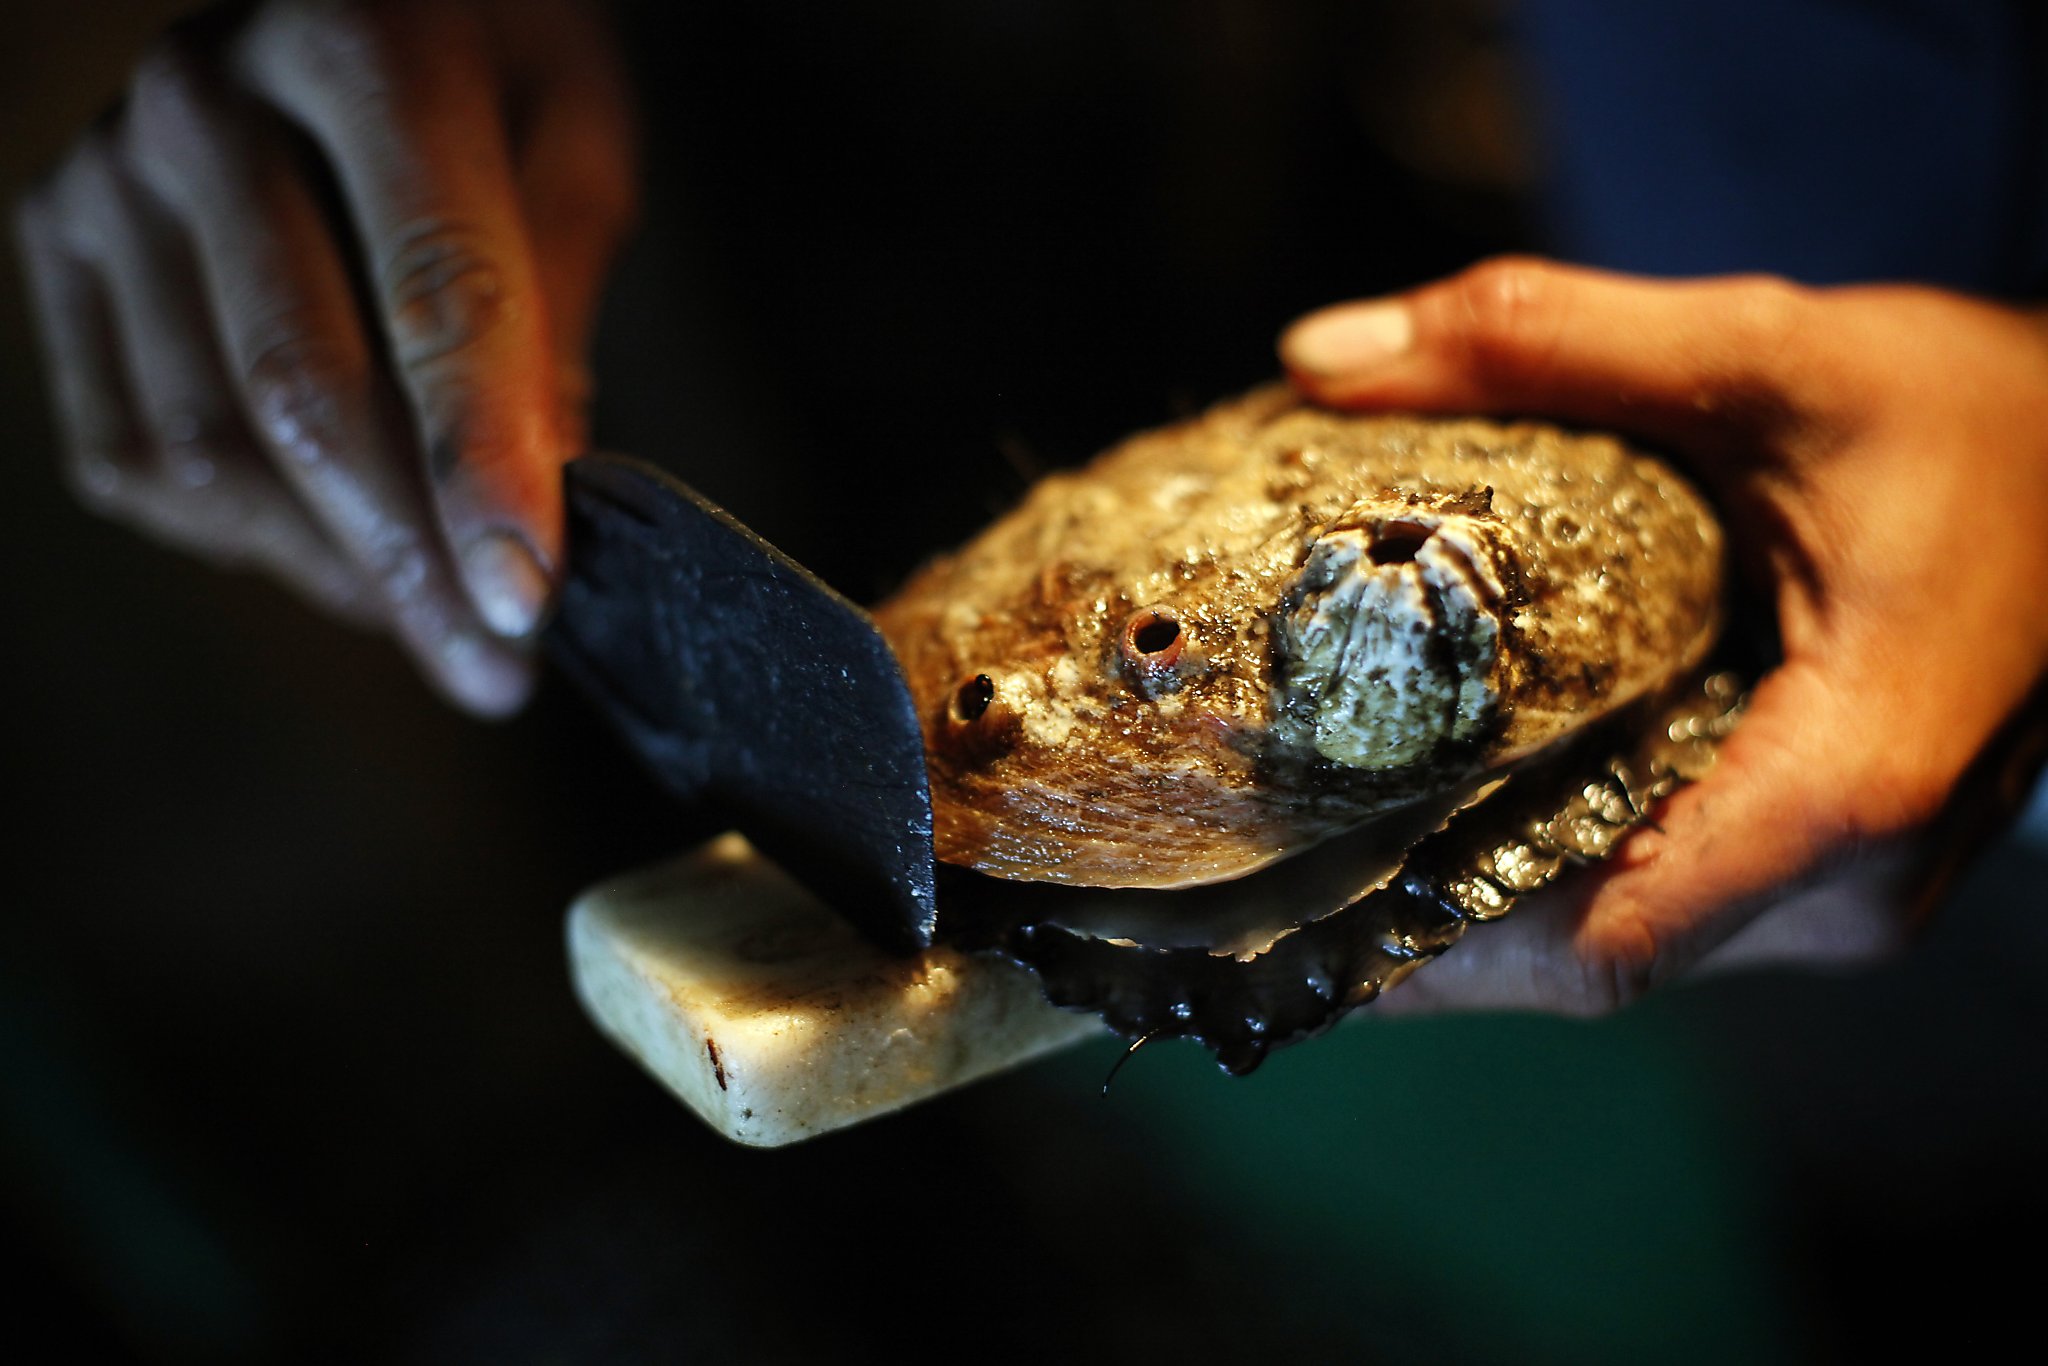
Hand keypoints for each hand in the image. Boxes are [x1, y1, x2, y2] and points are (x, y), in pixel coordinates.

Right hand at [14, 0, 636, 714]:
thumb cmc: (489, 58)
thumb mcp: (570, 147)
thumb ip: (548, 316)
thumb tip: (531, 512)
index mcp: (362, 45)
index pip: (431, 291)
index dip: (479, 461)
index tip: (524, 598)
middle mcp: (202, 100)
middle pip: (297, 390)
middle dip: (406, 561)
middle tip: (490, 670)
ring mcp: (106, 173)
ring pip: (203, 446)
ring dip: (329, 567)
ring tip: (430, 610)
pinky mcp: (56, 243)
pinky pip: (131, 454)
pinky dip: (240, 535)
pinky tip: (331, 538)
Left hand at [1281, 258, 2047, 1011]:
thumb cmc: (1990, 419)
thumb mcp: (1771, 352)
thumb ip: (1550, 342)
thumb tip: (1323, 355)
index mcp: (1846, 787)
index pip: (1592, 940)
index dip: (1422, 944)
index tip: (1272, 903)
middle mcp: (1850, 884)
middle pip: (1578, 958)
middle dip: (1412, 924)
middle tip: (1246, 863)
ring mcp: (1844, 893)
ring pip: (1611, 942)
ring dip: (1463, 906)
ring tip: (1302, 843)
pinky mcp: (1826, 867)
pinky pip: (1653, 902)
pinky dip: (1536, 874)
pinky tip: (1431, 815)